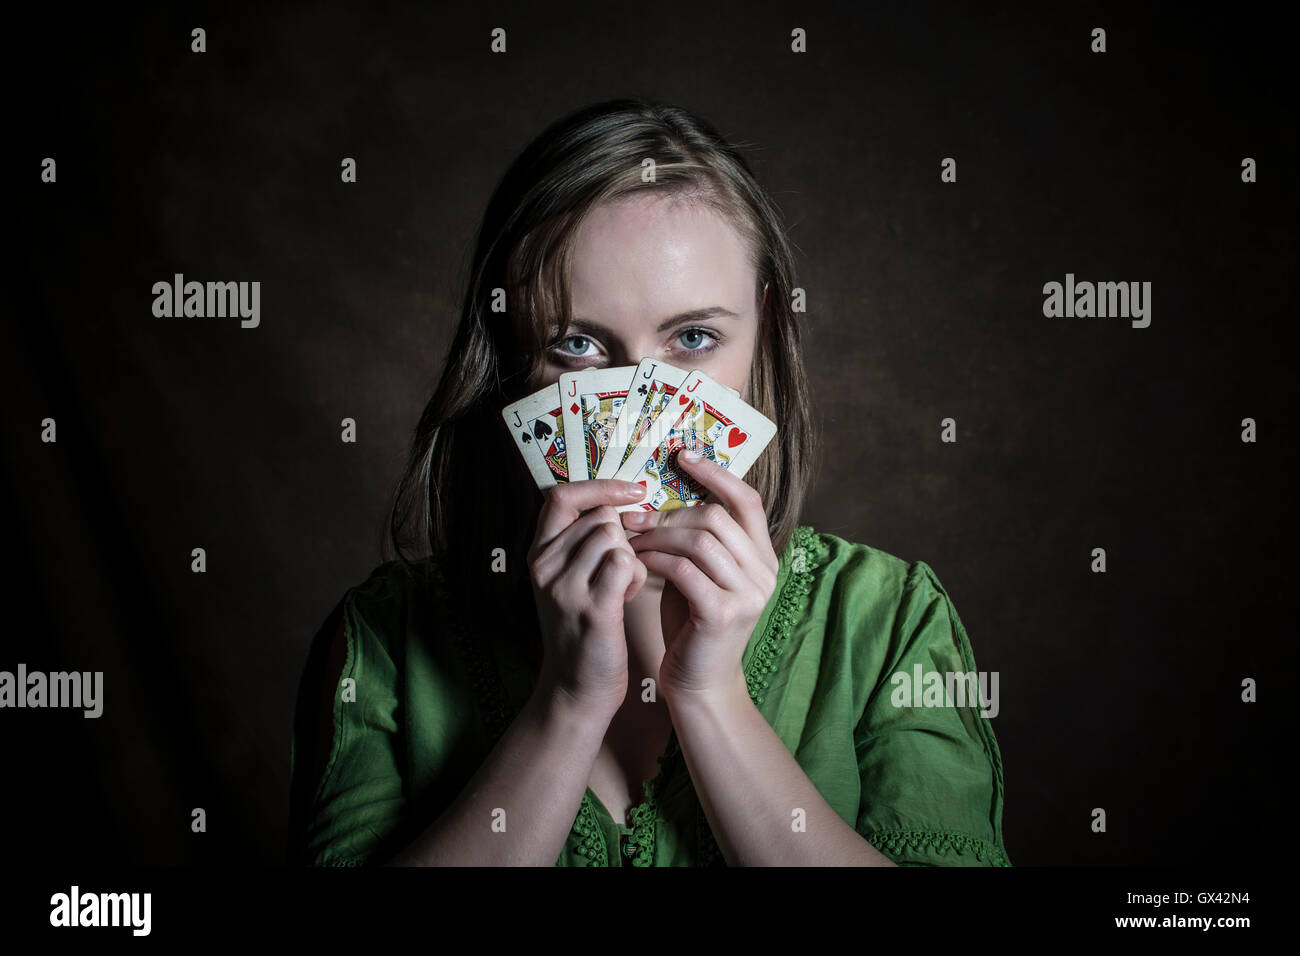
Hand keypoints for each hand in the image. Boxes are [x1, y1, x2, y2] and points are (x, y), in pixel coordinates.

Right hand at [528, 479, 648, 715]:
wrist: (576, 689)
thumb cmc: (582, 629)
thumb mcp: (568, 580)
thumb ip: (581, 543)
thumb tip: (616, 502)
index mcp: (538, 554)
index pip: (562, 495)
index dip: (600, 486)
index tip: (632, 492)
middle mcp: (544, 566)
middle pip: (600, 516)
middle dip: (624, 537)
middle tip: (619, 572)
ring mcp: (564, 587)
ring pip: (615, 536)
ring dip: (632, 558)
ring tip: (623, 587)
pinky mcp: (591, 608)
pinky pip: (627, 563)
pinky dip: (638, 576)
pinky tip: (629, 597)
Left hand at [620, 451, 778, 703]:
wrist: (699, 684)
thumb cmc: (691, 625)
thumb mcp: (698, 573)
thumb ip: (692, 540)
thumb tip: (658, 498)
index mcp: (762, 557)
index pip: (747, 500)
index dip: (716, 473)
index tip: (682, 456)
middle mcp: (764, 572)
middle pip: (717, 517)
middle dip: (669, 513)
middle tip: (634, 519)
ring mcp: (748, 594)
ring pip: (701, 541)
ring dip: (659, 535)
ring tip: (632, 540)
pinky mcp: (724, 614)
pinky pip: (685, 570)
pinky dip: (657, 560)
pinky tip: (638, 562)